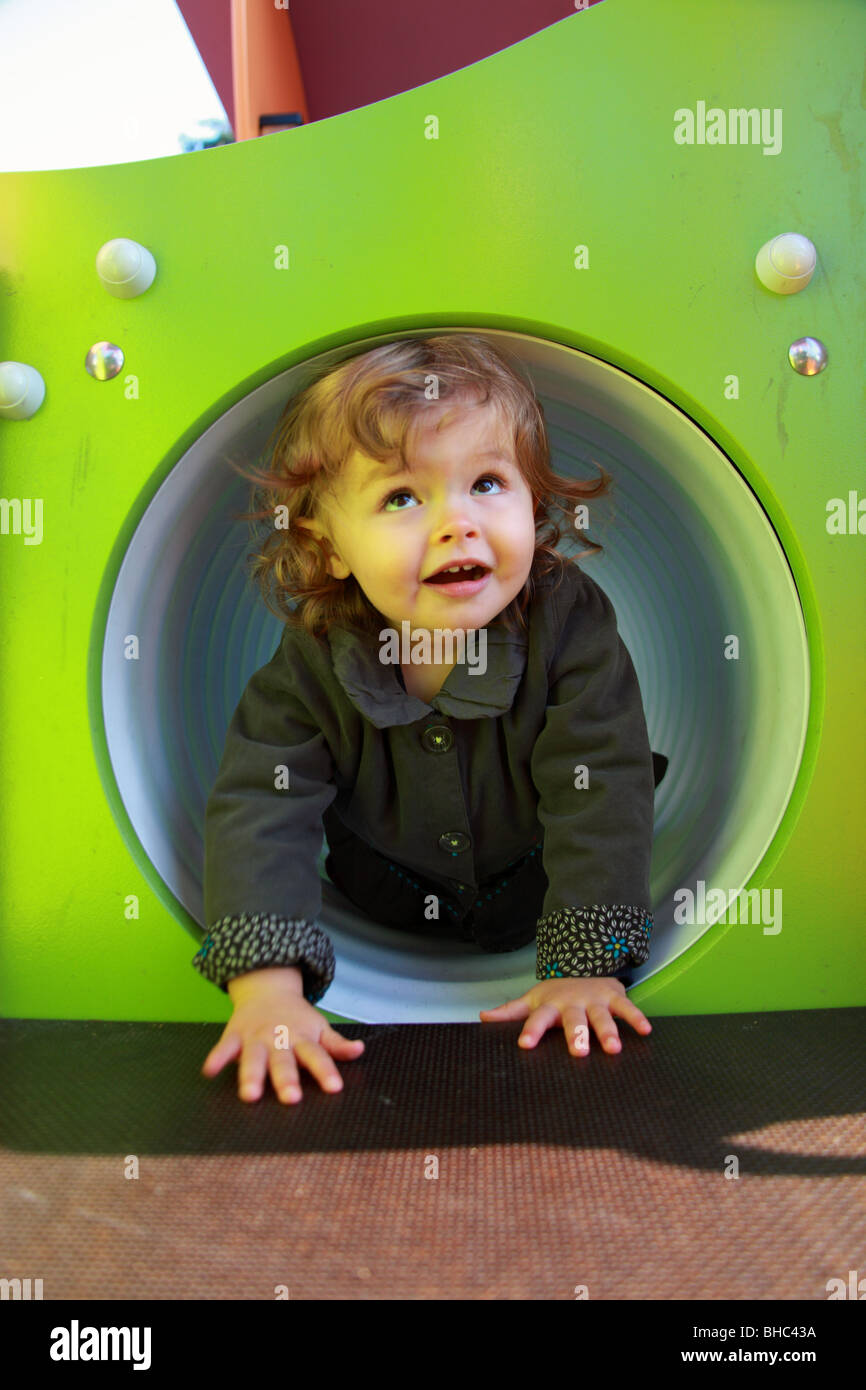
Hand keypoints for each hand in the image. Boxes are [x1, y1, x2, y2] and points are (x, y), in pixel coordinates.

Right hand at [201, 968, 364, 1103]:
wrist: (268, 990)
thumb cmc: (297, 1018)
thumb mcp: (320, 1027)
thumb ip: (336, 1044)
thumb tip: (359, 1051)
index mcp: (302, 1038)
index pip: (317, 1056)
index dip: (325, 1071)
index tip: (334, 1088)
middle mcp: (279, 1039)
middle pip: (284, 1062)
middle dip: (287, 1080)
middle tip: (291, 1098)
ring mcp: (255, 1038)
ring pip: (253, 1059)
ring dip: (251, 1076)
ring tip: (250, 1095)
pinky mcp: (234, 1036)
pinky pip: (224, 1048)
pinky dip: (216, 1058)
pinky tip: (210, 1071)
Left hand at [479, 975, 651, 1054]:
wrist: (583, 967)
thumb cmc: (554, 995)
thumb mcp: (532, 1000)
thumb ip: (510, 1011)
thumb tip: (482, 1018)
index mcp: (549, 1006)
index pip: (538, 1019)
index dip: (531, 1031)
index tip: (525, 1045)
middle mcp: (572, 1003)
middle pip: (573, 1020)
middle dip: (576, 1035)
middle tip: (579, 1052)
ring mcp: (594, 1000)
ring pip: (601, 1017)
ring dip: (608, 1031)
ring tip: (613, 1049)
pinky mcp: (614, 997)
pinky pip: (626, 1009)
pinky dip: (636, 1018)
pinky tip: (646, 1031)